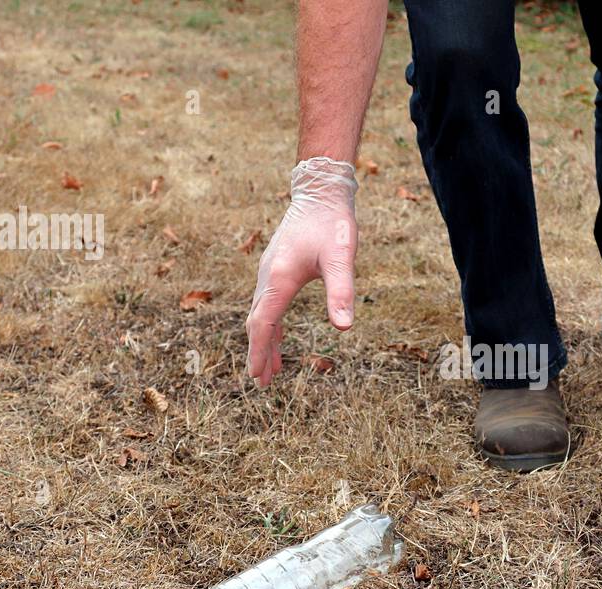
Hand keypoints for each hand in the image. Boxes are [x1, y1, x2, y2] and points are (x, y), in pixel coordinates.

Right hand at [246, 156, 358, 386]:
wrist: (320, 193)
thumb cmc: (332, 225)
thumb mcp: (341, 259)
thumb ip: (341, 292)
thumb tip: (344, 328)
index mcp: (280, 279)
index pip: (263, 324)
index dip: (259, 352)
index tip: (258, 376)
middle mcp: (268, 277)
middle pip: (258, 322)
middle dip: (259, 352)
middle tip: (261, 381)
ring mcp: (269, 272)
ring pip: (261, 314)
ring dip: (264, 341)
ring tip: (270, 368)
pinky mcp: (276, 268)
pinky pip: (267, 303)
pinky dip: (269, 324)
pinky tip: (276, 335)